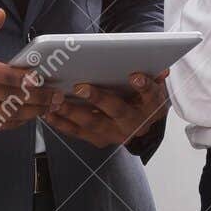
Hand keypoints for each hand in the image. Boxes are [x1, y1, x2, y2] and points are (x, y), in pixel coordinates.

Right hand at [0, 8, 42, 134]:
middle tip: (56, 95)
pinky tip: (31, 114)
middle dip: (35, 96)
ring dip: (31, 111)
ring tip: (50, 106)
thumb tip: (1, 14)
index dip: (16, 77)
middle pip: (2, 95)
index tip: (38, 78)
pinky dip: (17, 121)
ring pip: (3, 113)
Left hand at [42, 70, 169, 148]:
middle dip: (98, 99)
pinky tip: (49, 113)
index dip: (144, 86)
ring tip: (56, 101)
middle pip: (117, 111)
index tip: (134, 76)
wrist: (143, 123)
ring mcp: (116, 134)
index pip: (151, 95)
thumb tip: (162, 70)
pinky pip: (79, 133)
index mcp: (153, 107)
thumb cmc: (145, 98)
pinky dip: (62, 123)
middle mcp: (135, 123)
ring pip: (94, 123)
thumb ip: (155, 78)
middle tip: (80, 87)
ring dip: (73, 112)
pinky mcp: (100, 140)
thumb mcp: (155, 87)